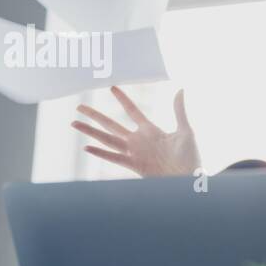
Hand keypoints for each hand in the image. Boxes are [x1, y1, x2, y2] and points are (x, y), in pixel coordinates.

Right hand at [71, 86, 201, 176]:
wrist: (189, 178)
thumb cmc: (191, 157)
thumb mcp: (186, 130)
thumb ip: (179, 111)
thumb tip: (181, 89)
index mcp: (151, 130)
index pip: (132, 111)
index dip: (122, 99)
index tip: (111, 87)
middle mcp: (139, 140)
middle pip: (112, 125)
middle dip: (95, 116)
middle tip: (79, 107)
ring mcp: (135, 153)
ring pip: (107, 139)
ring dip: (90, 132)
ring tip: (74, 123)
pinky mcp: (135, 166)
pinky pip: (114, 157)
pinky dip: (101, 153)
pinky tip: (86, 147)